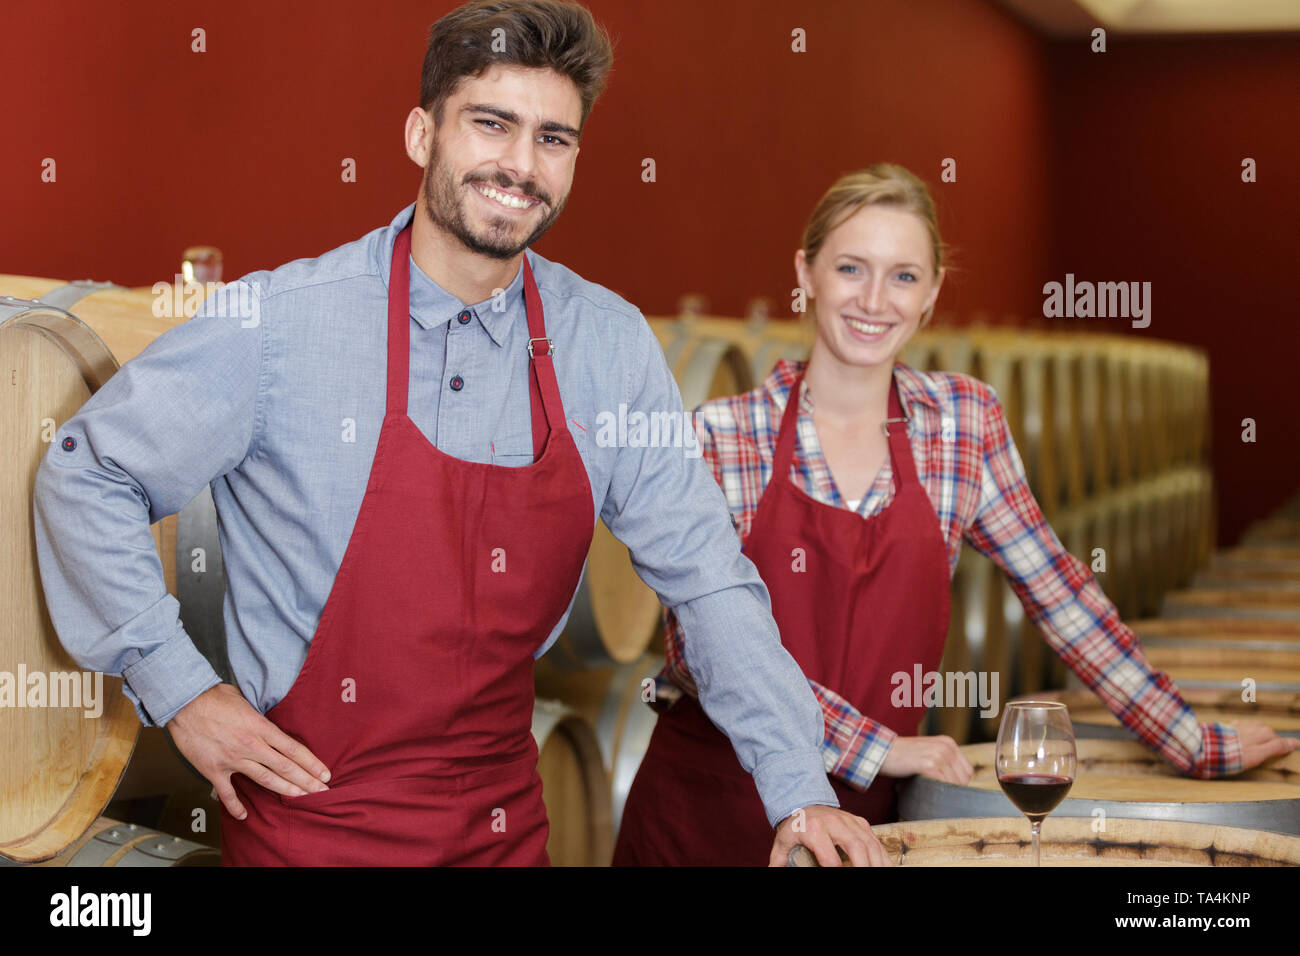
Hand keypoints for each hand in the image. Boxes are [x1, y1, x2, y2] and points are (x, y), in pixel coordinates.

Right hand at [166, 683, 330, 819]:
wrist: (184, 702)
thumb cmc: (214, 697)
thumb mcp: (245, 701)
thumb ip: (259, 717)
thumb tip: (268, 724)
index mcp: (260, 727)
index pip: (293, 748)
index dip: (311, 763)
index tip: (324, 773)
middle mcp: (251, 745)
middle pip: (285, 766)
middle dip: (306, 780)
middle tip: (322, 791)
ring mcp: (232, 759)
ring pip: (265, 779)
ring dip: (284, 790)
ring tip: (301, 798)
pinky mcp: (213, 769)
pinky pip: (228, 793)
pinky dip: (236, 806)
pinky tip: (245, 816)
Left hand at [768, 804, 890, 866]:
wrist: (805, 800)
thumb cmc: (796, 826)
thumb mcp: (783, 842)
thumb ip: (779, 860)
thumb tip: (772, 871)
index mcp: (814, 829)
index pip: (830, 858)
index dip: (836, 871)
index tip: (838, 875)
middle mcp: (835, 823)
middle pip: (856, 847)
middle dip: (863, 868)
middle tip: (863, 877)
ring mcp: (850, 821)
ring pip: (870, 844)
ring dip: (876, 864)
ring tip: (878, 874)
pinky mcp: (860, 822)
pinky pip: (875, 841)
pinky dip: (882, 857)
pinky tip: (883, 867)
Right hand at [878, 734, 973, 784]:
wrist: (882, 750)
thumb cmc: (903, 755)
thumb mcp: (928, 752)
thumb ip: (943, 762)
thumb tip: (956, 787)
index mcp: (948, 743)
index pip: (967, 772)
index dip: (957, 783)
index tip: (943, 788)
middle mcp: (947, 747)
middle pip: (963, 780)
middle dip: (951, 789)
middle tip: (934, 792)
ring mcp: (939, 755)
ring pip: (953, 785)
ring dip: (942, 792)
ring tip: (928, 791)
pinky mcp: (930, 765)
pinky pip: (942, 786)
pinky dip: (936, 792)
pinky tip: (925, 791)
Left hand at [1230, 719, 1298, 770]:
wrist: (1211, 747)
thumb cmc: (1237, 754)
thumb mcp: (1260, 754)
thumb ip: (1277, 747)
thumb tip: (1294, 743)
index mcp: (1265, 733)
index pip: (1279, 742)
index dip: (1282, 748)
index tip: (1288, 750)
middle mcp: (1256, 726)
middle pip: (1267, 735)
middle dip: (1268, 743)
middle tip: (1263, 755)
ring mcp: (1243, 724)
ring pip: (1255, 730)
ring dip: (1256, 737)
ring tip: (1251, 748)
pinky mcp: (1230, 726)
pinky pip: (1242, 728)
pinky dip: (1243, 734)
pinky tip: (1239, 740)